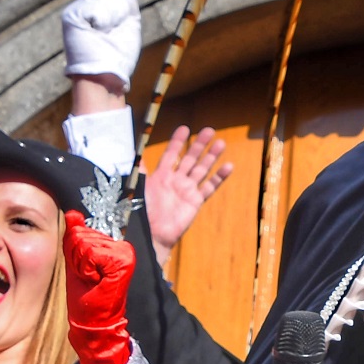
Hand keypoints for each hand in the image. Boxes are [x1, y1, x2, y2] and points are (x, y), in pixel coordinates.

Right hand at [61, 0, 141, 91]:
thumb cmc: (118, 56)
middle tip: (110, 35)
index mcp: (96, 14)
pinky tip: (98, 31)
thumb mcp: (129, 27)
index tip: (116, 32)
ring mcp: (75, 13)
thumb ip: (129, 8)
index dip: (124, 12)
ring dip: (110, 18)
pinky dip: (102, 20)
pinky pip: (94, 6)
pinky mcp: (70, 17)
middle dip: (118, 14)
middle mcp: (84, 11)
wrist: (106, 75)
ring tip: (103, 34)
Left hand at [62, 210, 135, 363]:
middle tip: (87, 275)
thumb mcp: (75, 260)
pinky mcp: (123, 261)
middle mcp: (123, 245)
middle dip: (76, 256)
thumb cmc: (84, 294)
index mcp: (113, 244)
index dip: (74, 251)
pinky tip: (95, 279)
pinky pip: (90, 253)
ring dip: (80, 263)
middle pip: (81, 234)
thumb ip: (75, 236)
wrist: (93, 321)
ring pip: (84, 243)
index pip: (81, 230)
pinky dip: (86, 268)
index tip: (84, 269)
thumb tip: (72, 213)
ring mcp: (125, 252)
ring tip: (90, 278)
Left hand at [145, 126, 233, 264]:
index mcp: (161, 176)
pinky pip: (209, 187)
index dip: (177, 142)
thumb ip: (139, 171)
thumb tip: (135, 154)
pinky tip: (228, 166)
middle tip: (209, 130)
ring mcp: (187, 190)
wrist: (151, 234)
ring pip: (202, 169)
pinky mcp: (196, 201)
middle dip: (199, 144)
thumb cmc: (141, 212)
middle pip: (190, 158)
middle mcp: (175, 180)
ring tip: (221, 143)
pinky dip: (219, 177)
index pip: (171, 154)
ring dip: (211, 156)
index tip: (185, 128)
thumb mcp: (138, 188)